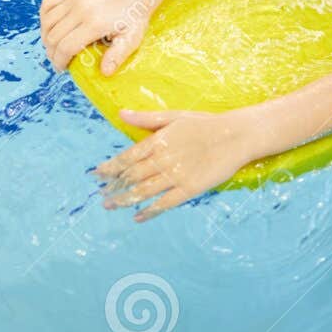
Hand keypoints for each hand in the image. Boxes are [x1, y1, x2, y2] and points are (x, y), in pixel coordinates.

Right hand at [39, 0, 152, 73]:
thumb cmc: (134, 16)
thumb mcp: (132, 38)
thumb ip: (117, 56)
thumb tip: (105, 72)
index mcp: (95, 24)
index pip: (66, 47)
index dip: (60, 61)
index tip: (62, 68)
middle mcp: (80, 9)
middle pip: (53, 37)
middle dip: (52, 53)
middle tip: (58, 60)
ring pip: (47, 22)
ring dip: (46, 37)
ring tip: (53, 47)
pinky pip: (47, 4)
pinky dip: (44, 18)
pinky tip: (50, 27)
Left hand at [94, 109, 262, 220]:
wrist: (235, 136)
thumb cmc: (204, 123)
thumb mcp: (173, 116)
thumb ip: (146, 119)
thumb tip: (121, 113)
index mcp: (158, 141)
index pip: (127, 157)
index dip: (110, 167)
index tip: (96, 174)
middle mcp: (163, 159)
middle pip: (132, 176)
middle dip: (114, 186)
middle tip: (100, 195)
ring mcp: (176, 175)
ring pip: (144, 191)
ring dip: (126, 199)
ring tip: (111, 206)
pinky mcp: (190, 188)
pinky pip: (165, 203)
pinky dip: (150, 211)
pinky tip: (138, 217)